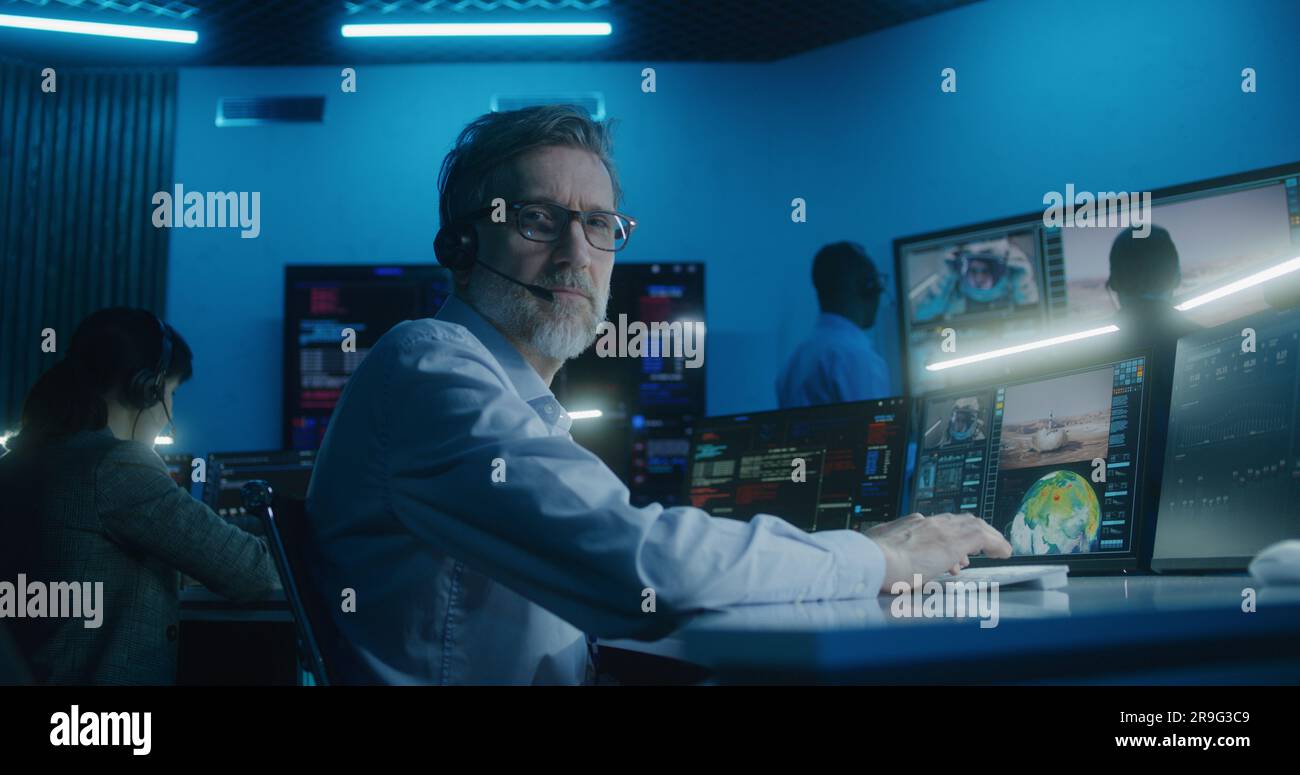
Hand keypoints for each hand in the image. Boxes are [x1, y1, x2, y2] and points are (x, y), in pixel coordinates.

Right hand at [866, 512, 1012, 592]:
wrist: (872, 560)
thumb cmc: (871, 564)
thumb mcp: (881, 555)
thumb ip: (891, 556)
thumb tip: (893, 566)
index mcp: (908, 525)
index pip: (937, 524)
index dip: (951, 533)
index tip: (958, 549)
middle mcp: (925, 522)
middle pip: (958, 521)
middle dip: (974, 531)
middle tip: (985, 543)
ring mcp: (940, 529)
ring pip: (973, 525)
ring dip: (989, 536)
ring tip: (1000, 547)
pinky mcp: (953, 541)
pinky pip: (983, 536)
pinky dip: (996, 543)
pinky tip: (1004, 551)